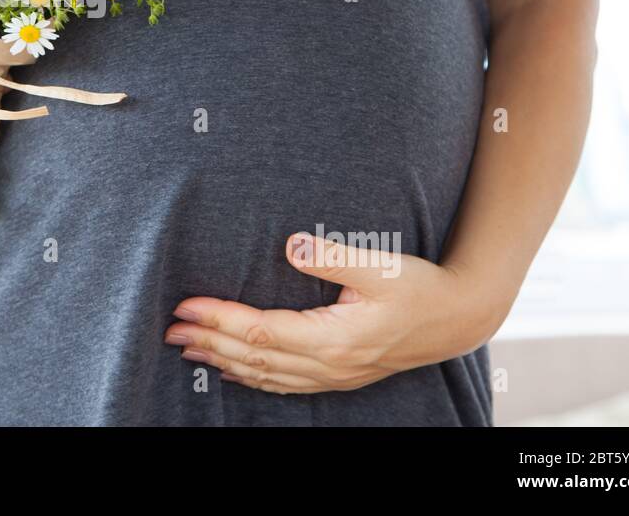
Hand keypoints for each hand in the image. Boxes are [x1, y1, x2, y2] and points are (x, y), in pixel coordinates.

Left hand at [163, 232, 506, 393]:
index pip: (260, 331)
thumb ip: (331, 256)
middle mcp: (328, 364)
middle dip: (209, 342)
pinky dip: (254, 377)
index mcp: (333, 339)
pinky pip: (286, 383)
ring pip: (266, 375)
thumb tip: (291, 245)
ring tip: (189, 349)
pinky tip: (234, 369)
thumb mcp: (377, 265)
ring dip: (224, 361)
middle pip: (255, 358)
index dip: (220, 319)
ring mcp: (335, 374)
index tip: (186, 307)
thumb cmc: (420, 287)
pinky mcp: (341, 374)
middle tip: (169, 330)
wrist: (459, 317)